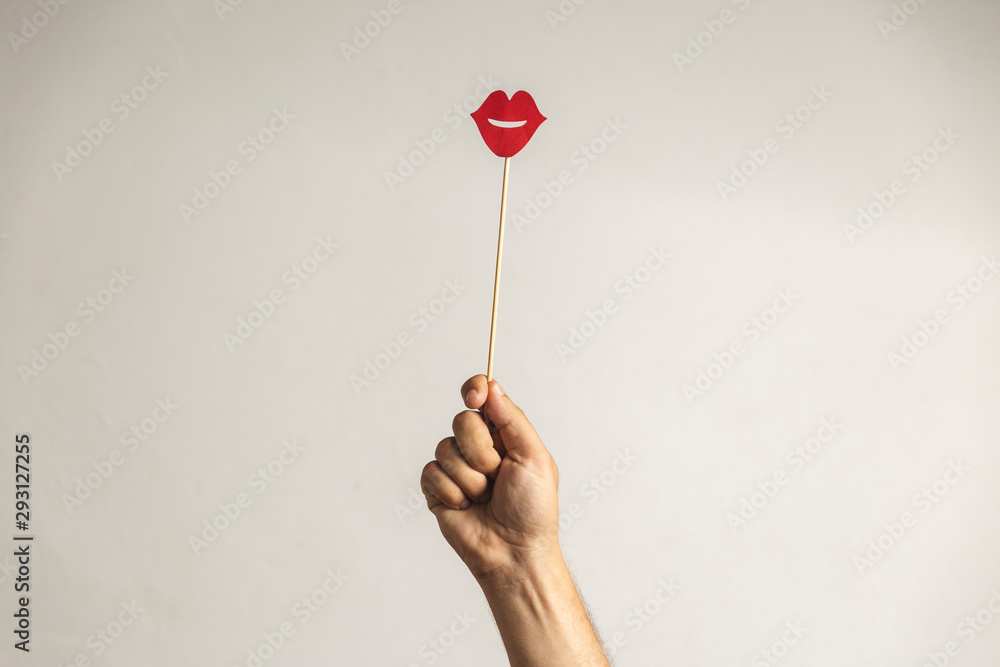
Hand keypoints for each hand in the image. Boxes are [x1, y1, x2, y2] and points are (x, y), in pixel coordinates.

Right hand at [420, 375, 559, 581]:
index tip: (474, 397)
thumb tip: (492, 387)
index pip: (483, 396)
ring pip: (445, 448)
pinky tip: (466, 507)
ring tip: (485, 497)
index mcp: (504, 434)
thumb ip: (512, 419)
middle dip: (480, 450)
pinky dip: (452, 492)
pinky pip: (431, 472)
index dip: (475, 390)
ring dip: (469, 478)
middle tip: (496, 474)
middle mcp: (478, 446)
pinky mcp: (437, 488)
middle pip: (462, 421)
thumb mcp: (534, 457)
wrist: (513, 552)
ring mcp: (456, 467)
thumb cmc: (533, 509)